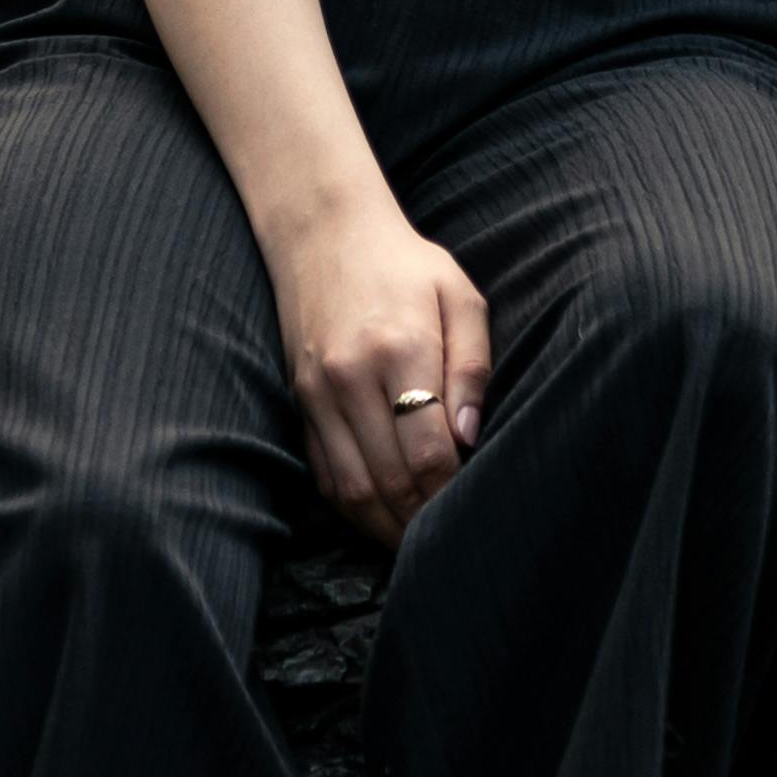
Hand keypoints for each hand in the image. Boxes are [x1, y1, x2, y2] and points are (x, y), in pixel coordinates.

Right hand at [268, 185, 494, 541]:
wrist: (324, 233)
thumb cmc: (406, 266)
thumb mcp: (460, 295)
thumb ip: (472, 366)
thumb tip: (471, 436)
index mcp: (399, 347)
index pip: (427, 450)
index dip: (453, 493)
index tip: (477, 507)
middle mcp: (350, 375)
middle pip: (390, 479)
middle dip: (424, 521)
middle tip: (455, 540)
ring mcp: (317, 392)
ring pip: (352, 488)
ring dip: (388, 528)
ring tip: (421, 543)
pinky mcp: (299, 401)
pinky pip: (324, 474)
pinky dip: (354, 506)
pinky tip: (384, 517)